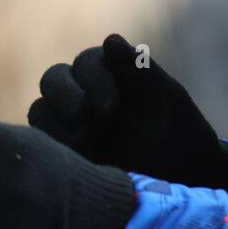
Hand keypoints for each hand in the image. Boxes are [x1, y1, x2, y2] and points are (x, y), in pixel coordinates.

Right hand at [28, 34, 227, 191]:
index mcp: (113, 73)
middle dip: (65, 94)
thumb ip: (141, 72)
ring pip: (41, 109)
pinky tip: (78, 160)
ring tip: (86, 143)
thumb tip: (110, 40)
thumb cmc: (182, 138)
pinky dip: (52, 147)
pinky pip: (41, 143)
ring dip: (57, 123)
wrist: (186, 187)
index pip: (88, 61)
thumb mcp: (168, 104)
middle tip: (86, 117)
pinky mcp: (64, 153)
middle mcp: (86, 93)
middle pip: (54, 78)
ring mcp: (71, 124)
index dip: (94, 78)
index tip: (111, 108)